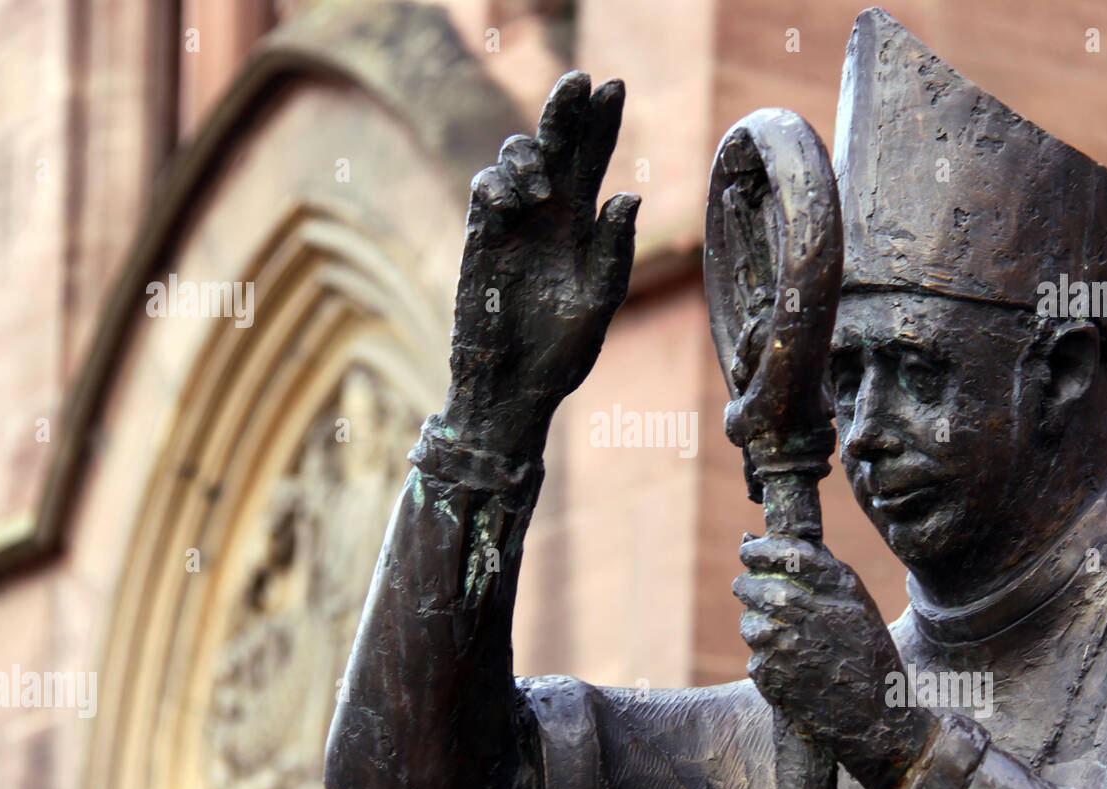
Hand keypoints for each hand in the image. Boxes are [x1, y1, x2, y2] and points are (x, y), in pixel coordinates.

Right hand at [441, 71, 639, 458]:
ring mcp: (511, 227)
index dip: (600, 123)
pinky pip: (483, 192)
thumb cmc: (560, 354)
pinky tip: (513, 202)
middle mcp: (546, 219)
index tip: (613, 86)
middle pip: (554, 147)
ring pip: (513, 159)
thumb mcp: (598, 302)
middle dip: (564, 111)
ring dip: (527, 158)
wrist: (513, 390)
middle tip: (578, 81)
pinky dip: (495, 185)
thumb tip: (627, 194)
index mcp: (580, 228)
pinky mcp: (479, 242)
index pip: (592, 162)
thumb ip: (613, 251)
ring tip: (541, 190)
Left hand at [734, 534, 933, 788]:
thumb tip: (749, 538)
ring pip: (751, 624)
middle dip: (748, 586)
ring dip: (758, 628)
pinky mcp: (774, 676)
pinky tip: (794, 672)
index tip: (749, 548)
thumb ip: (813, 571)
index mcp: (840, 589)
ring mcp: (789, 645)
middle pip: (756, 586)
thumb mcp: (857, 607)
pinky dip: (767, 663)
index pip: (786, 552)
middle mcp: (812, 612)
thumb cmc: (870, 660)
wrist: (879, 724)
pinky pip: (755, 659)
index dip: (761, 549)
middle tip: (750, 590)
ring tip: (788, 643)